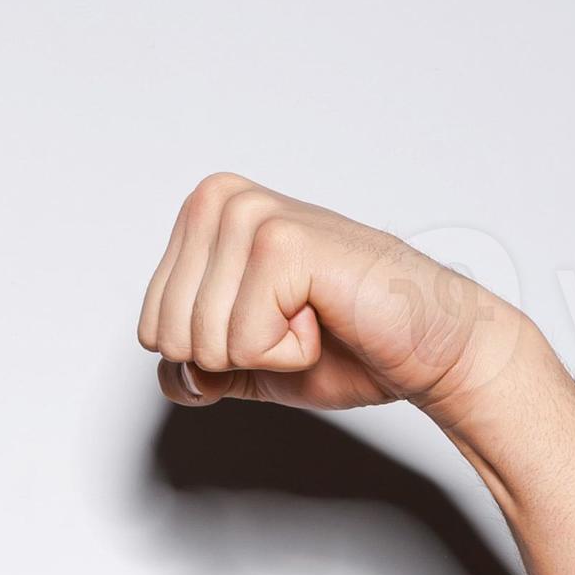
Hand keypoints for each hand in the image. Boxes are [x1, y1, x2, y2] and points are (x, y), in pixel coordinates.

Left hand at [137, 174, 526, 417]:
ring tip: (311, 317)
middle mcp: (220, 201)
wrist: (426, 346)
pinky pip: (243, 344)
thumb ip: (188, 364)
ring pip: (200, 343)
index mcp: (201, 216)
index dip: (209, 356)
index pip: (148, 328)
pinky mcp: (283, 243)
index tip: (269, 325)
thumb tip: (174, 372)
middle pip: (165, 336)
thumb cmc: (344, 343)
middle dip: (230, 355)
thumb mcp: (241, 360)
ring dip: (263, 352)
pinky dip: (289, 353)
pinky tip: (323, 317)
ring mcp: (250, 216)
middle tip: (292, 324)